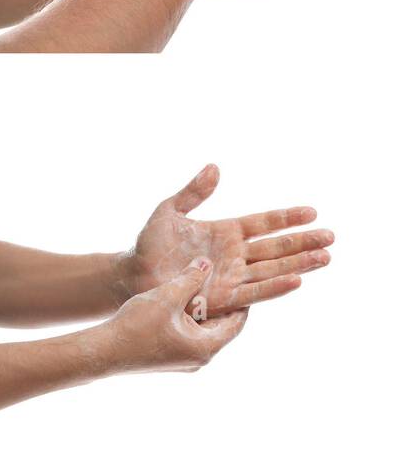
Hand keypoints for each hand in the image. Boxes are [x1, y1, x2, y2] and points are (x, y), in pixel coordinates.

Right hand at [103, 260, 247, 372]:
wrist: (105, 352)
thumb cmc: (137, 326)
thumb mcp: (166, 296)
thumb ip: (189, 278)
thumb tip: (207, 262)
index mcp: (206, 347)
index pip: (236, 323)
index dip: (241, 301)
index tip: (241, 281)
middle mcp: (200, 360)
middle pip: (220, 328)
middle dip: (220, 305)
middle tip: (222, 281)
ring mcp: (184, 363)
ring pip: (202, 333)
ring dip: (201, 313)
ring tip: (199, 290)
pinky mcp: (170, 361)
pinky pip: (187, 338)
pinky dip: (187, 322)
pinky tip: (176, 305)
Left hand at [127, 165, 331, 314]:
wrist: (134, 273)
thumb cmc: (150, 243)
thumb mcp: (169, 211)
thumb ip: (193, 192)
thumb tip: (214, 168)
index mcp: (225, 232)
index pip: (263, 223)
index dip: (286, 218)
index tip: (311, 211)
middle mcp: (235, 255)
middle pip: (276, 247)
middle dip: (303, 242)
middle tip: (330, 236)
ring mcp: (232, 277)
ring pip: (272, 269)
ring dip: (299, 264)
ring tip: (325, 257)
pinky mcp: (224, 297)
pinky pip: (255, 292)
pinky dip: (275, 286)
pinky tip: (296, 280)